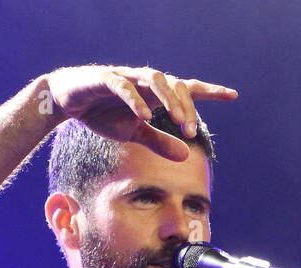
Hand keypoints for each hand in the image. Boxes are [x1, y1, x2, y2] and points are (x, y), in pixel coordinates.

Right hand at [44, 65, 237, 161]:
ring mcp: (126, 77)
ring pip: (155, 79)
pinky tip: (144, 115)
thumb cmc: (103, 114)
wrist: (68, 102)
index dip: (209, 91)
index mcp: (154, 93)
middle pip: (174, 85)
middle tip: (190, 130)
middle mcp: (144, 81)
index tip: (232, 95)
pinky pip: (124, 86)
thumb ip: (159, 143)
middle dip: (186, 107)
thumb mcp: (134, 134)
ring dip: (167, 100)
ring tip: (175, 120)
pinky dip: (136, 100)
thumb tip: (187, 156)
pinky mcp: (105, 78)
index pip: (186, 88)